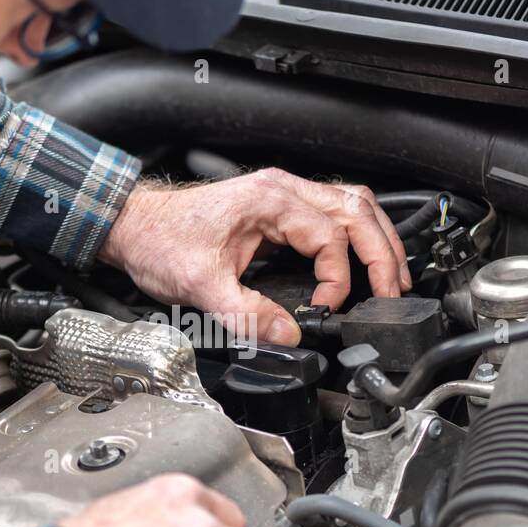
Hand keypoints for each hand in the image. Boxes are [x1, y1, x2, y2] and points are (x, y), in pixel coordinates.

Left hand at [99, 168, 411, 345]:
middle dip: (383, 253)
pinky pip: (332, 214)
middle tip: (394, 292)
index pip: (329, 238)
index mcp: (270, 201)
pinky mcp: (278, 210)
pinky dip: (355, 237)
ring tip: (391, 277)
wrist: (133, 226)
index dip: (336, 279)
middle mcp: (282, 191)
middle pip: (357, 211)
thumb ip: (247, 314)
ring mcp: (282, 196)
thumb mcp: (200, 285)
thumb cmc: (159, 241)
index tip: (324, 309)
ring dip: (376, 240)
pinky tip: (361, 261)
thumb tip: (287, 335)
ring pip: (352, 206)